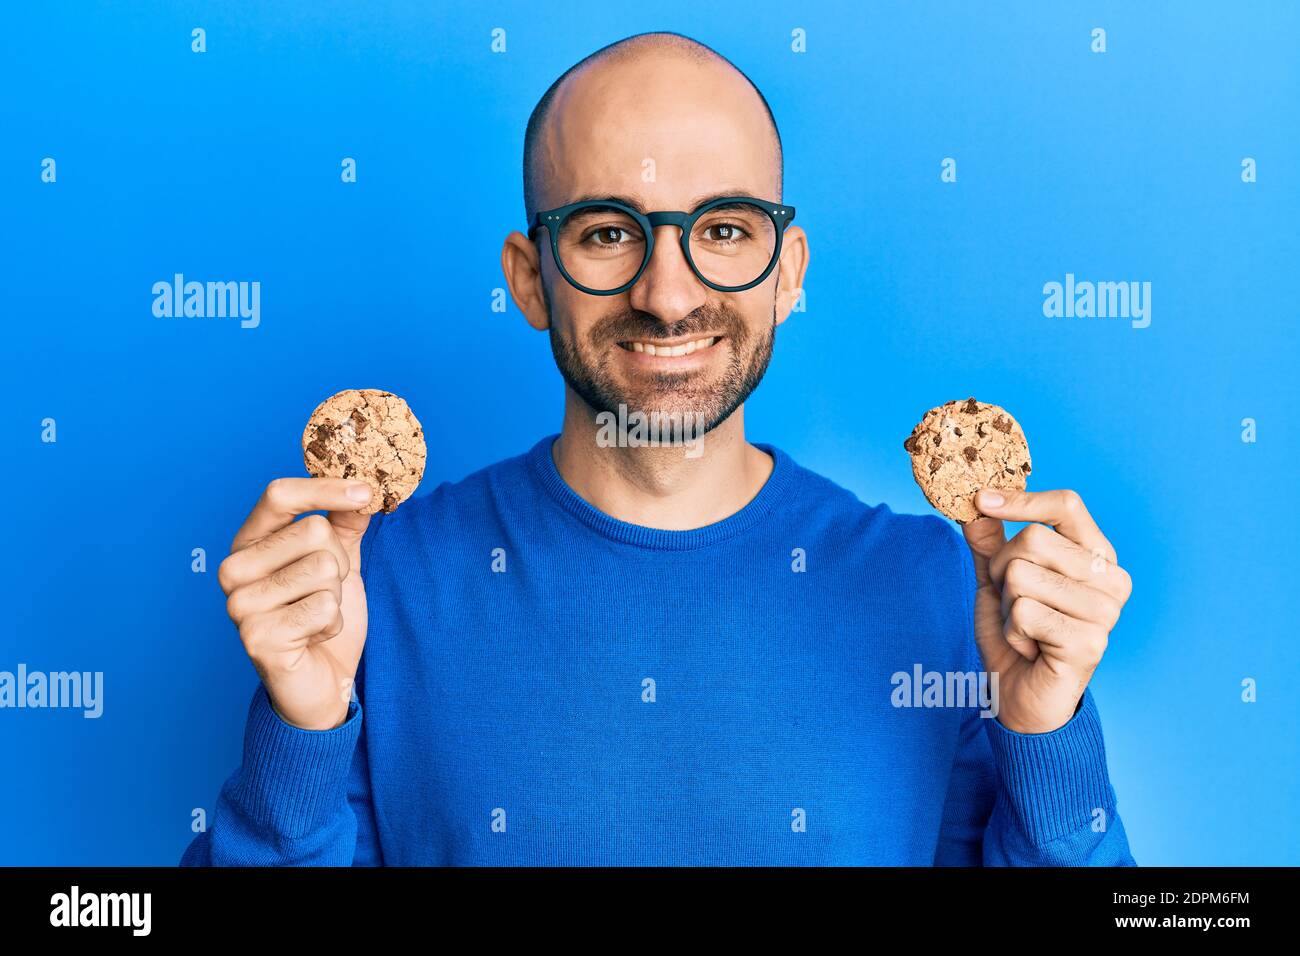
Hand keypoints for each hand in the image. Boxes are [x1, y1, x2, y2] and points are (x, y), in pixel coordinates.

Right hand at [217, 477, 374, 729]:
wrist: (323, 681)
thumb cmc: (323, 615)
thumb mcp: (339, 560)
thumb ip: (346, 522)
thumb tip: (362, 490)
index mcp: (249, 543)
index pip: (279, 495)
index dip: (327, 489)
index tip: (367, 492)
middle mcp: (234, 570)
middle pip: (313, 532)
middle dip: (339, 563)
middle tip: (324, 592)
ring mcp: (241, 605)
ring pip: (323, 570)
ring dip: (336, 597)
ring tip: (316, 616)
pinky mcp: (258, 638)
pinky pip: (325, 608)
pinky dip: (333, 624)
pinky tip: (313, 638)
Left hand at [961, 488, 1131, 733]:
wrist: (1020, 695)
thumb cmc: (1016, 633)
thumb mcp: (997, 581)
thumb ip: (990, 543)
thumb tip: (975, 504)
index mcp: (1096, 556)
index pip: (1066, 506)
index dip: (1022, 499)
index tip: (980, 500)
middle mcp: (1111, 579)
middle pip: (1032, 540)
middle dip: (1002, 571)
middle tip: (1015, 603)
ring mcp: (1105, 612)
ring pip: (1022, 575)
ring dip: (1007, 605)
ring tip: (1027, 628)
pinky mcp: (1089, 642)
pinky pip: (1024, 612)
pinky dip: (1013, 632)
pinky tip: (1031, 648)